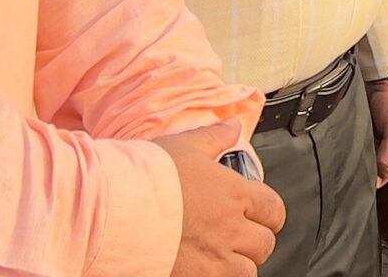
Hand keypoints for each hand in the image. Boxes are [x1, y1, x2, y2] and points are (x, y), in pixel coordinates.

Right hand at [156, 124, 283, 276]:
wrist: (114, 210)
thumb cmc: (146, 178)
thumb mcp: (185, 146)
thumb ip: (215, 137)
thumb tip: (233, 126)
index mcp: (233, 194)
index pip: (273, 209)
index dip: (268, 213)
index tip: (260, 214)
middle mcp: (230, 229)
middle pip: (264, 244)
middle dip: (254, 240)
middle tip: (236, 235)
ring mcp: (214, 259)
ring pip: (248, 271)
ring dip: (238, 264)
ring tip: (219, 255)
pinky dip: (218, 276)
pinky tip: (202, 267)